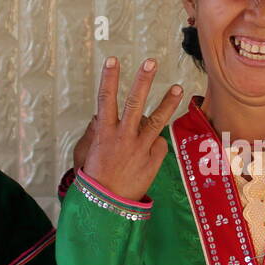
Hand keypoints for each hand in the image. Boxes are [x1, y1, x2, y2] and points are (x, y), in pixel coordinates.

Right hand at [80, 57, 183, 202]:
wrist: (106, 205)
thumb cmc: (94, 177)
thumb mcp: (86, 152)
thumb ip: (95, 131)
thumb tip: (101, 115)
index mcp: (104, 132)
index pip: (106, 99)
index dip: (109, 79)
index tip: (113, 60)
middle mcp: (123, 137)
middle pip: (134, 103)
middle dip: (143, 81)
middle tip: (150, 62)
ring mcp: (140, 148)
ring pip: (156, 120)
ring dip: (168, 102)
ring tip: (178, 86)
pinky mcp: (153, 160)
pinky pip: (159, 145)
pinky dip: (155, 146)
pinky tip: (147, 156)